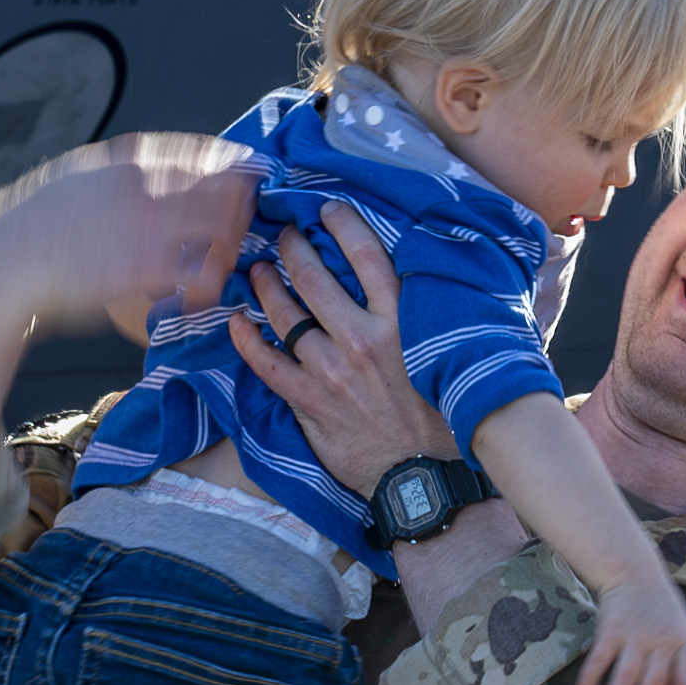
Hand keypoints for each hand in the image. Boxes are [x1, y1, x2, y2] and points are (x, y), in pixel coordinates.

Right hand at [0, 135, 258, 524]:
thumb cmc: (35, 227)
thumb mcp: (77, 179)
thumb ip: (118, 174)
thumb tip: (149, 167)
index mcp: (123, 161)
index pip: (198, 152)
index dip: (231, 164)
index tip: (250, 173)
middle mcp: (140, 185)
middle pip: (219, 187)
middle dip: (241, 207)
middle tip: (247, 223)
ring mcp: (143, 225)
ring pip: (216, 230)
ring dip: (228, 248)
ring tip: (219, 266)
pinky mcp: (139, 268)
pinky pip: (194, 273)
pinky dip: (204, 285)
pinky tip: (198, 296)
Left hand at [225, 203, 451, 491]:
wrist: (420, 475)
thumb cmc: (441, 416)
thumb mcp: (447, 356)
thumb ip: (430, 319)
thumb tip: (422, 286)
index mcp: (401, 324)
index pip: (367, 256)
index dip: (343, 224)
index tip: (328, 210)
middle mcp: (361, 340)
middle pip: (314, 277)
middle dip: (292, 249)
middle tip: (284, 237)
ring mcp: (330, 370)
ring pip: (284, 314)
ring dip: (265, 286)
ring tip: (258, 271)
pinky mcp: (309, 400)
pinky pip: (266, 363)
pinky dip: (247, 339)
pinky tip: (238, 322)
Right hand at [576, 568, 685, 684]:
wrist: (633, 572)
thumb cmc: (660, 610)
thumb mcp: (681, 630)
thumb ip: (684, 664)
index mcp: (684, 639)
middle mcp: (662, 638)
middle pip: (653, 682)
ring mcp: (636, 634)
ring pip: (627, 676)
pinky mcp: (612, 628)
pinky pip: (601, 658)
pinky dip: (591, 677)